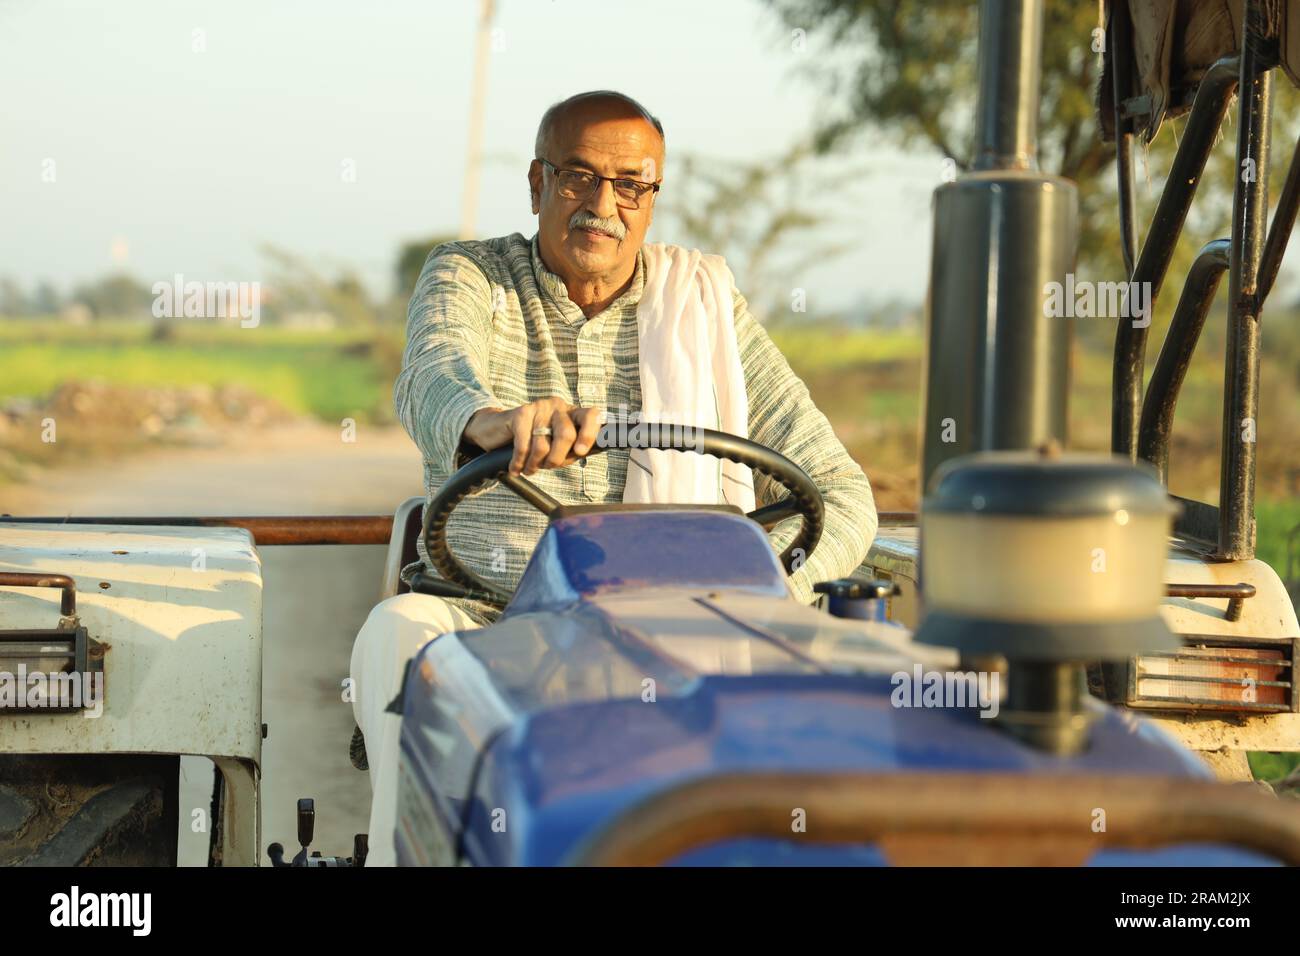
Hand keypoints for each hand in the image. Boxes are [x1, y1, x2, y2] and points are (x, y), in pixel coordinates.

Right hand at [463, 398, 604, 475]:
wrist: (497, 431)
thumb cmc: (533, 442)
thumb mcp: (556, 447)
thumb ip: (571, 450)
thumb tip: (583, 454)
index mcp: (572, 413)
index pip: (591, 416)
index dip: (589, 433)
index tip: (580, 452)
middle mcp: (558, 406)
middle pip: (566, 434)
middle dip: (556, 458)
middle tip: (547, 466)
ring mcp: (539, 407)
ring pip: (543, 444)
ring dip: (535, 463)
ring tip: (529, 469)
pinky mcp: (520, 413)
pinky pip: (524, 445)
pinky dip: (519, 462)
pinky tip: (515, 468)